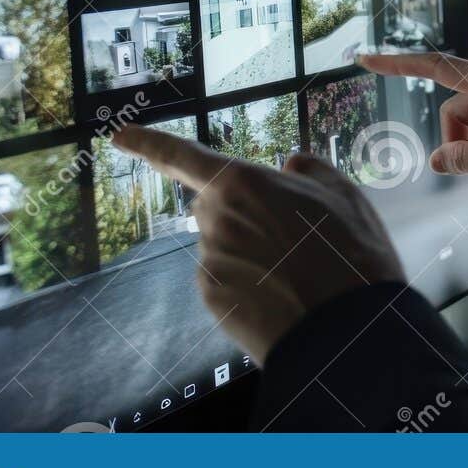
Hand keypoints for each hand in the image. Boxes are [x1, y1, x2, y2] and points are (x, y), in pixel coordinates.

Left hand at [112, 125, 404, 362]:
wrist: (345, 332)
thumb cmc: (351, 256)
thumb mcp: (345, 196)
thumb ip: (310, 170)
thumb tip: (290, 164)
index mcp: (243, 183)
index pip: (184, 157)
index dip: (148, 143)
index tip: (117, 134)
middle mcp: (217, 219)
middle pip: (215, 204)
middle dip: (240, 211)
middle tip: (291, 234)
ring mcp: (210, 261)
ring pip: (223, 244)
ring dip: (248, 250)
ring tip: (296, 271)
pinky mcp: (211, 299)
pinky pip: (224, 278)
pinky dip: (246, 282)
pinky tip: (280, 294)